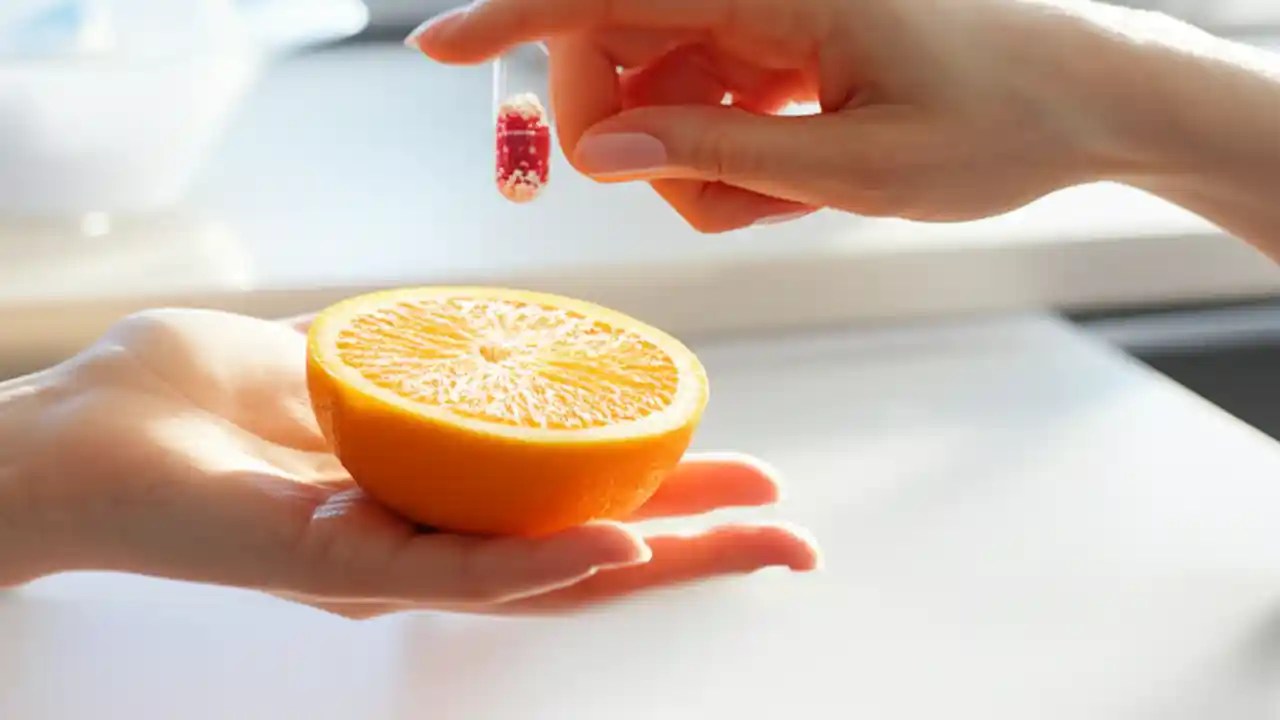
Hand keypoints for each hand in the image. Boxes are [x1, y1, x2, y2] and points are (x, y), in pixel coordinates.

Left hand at [0, 309, 817, 618]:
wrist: (67, 436)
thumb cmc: (182, 399)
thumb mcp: (324, 354)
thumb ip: (403, 355)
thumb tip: (478, 333)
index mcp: (432, 494)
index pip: (567, 502)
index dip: (660, 496)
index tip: (744, 472)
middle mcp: (426, 542)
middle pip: (580, 553)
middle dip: (693, 547)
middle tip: (795, 538)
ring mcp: (390, 564)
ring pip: (542, 577)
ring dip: (655, 565)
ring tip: (754, 546)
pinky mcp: (337, 570)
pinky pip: (457, 574)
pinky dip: (546, 568)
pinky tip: (623, 555)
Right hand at [410, 0, 1134, 231]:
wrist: (1096, 96)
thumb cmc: (1002, 123)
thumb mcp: (854, 167)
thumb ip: (715, 157)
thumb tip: (597, 149)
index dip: (514, 20)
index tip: (437, 51)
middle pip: (624, 41)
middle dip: (629, 128)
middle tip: (698, 194)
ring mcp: (779, 4)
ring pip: (666, 81)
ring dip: (696, 154)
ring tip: (784, 192)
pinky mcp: (791, 30)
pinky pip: (712, 91)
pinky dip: (730, 145)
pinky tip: (793, 168)